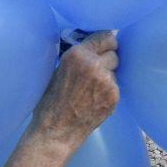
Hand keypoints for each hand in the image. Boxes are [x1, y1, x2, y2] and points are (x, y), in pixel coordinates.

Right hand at [30, 31, 118, 147]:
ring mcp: (107, 81)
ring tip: (93, 87)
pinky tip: (95, 99)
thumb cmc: (51, 101)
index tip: (104, 47)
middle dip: (107, 58)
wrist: (56, 131)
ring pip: (115, 70)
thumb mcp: (58, 70)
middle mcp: (95, 65)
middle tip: (97, 69)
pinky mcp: (114, 97)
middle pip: (114, 52)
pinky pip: (116, 86)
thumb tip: (93, 48)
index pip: (105, 35)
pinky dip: (109, 91)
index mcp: (78, 54)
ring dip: (108, 75)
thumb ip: (77, 57)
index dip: (105, 42)